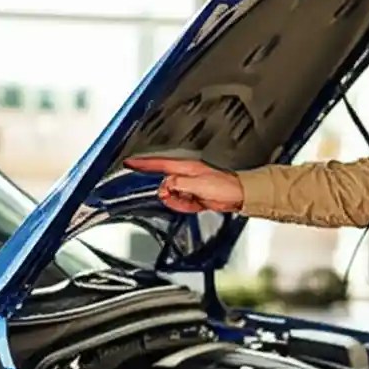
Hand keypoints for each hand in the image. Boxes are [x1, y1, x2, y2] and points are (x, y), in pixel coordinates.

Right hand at [124, 157, 243, 213]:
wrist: (240, 195)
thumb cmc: (225, 186)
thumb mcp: (198, 185)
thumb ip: (178, 184)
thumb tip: (164, 186)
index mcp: (185, 167)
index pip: (158, 164)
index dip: (142, 164)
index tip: (129, 162)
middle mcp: (185, 174)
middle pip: (163, 184)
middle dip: (167, 194)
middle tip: (175, 198)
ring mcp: (189, 185)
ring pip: (171, 195)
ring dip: (178, 202)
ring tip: (191, 202)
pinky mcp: (193, 195)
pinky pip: (180, 202)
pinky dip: (185, 206)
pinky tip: (195, 205)